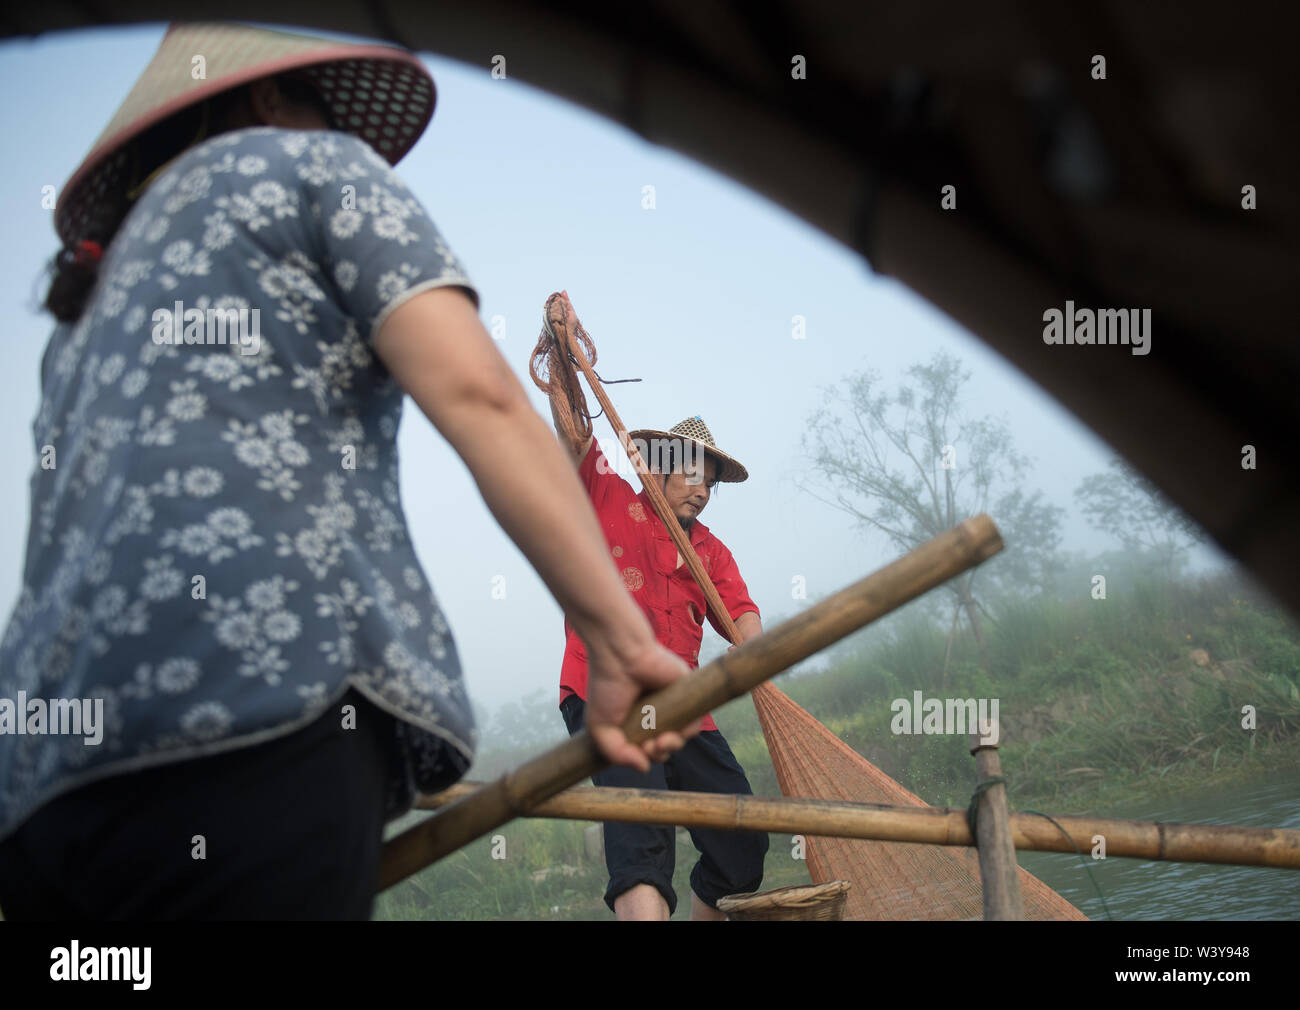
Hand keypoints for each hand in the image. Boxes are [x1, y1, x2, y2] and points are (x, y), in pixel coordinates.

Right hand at [547, 290, 577, 343]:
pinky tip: (560, 322)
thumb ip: (567, 301)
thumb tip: (563, 291)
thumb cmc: (570, 325)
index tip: (565, 308)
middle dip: (562, 308)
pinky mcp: (546, 320)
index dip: (561, 302)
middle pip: (555, 302)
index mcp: (554, 308)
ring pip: (554, 307)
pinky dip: (559, 317)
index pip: (555, 299)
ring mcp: (547, 316)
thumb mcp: (571, 311)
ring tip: (563, 320)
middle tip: (565, 316)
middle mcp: (549, 311)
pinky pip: (552, 313)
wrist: (568, 335)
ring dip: (561, 314)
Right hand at [584, 632, 700, 772]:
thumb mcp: (600, 728)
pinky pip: (694, 720)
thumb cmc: (606, 686)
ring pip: (682, 736)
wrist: (619, 655)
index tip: (639, 752)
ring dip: (673, 746)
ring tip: (661, 742)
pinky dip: (687, 731)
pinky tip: (674, 732)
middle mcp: (654, 713)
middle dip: (660, 754)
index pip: (647, 748)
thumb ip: (617, 754)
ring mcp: (671, 703)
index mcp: (635, 721)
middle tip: (651, 747)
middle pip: (666, 745)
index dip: (646, 757)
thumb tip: (643, 768)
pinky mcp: (685, 693)